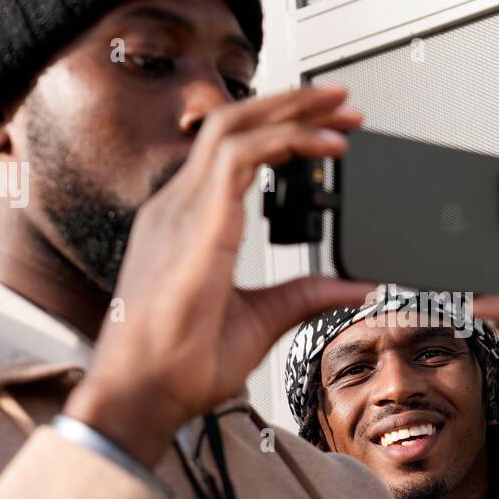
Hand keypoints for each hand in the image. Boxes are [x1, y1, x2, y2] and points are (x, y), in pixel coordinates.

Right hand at [65, 85, 376, 466]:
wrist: (143, 394)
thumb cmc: (179, 365)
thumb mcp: (262, 320)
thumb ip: (306, 295)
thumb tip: (355, 288)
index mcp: (186, 223)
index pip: (232, 152)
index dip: (281, 132)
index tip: (329, 134)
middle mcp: (179, 206)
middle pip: (233, 124)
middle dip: (292, 105)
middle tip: (344, 104)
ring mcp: (181, 209)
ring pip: (235, 126)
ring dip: (293, 110)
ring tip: (341, 110)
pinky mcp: (196, 221)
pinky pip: (240, 156)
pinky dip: (287, 141)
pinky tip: (325, 147)